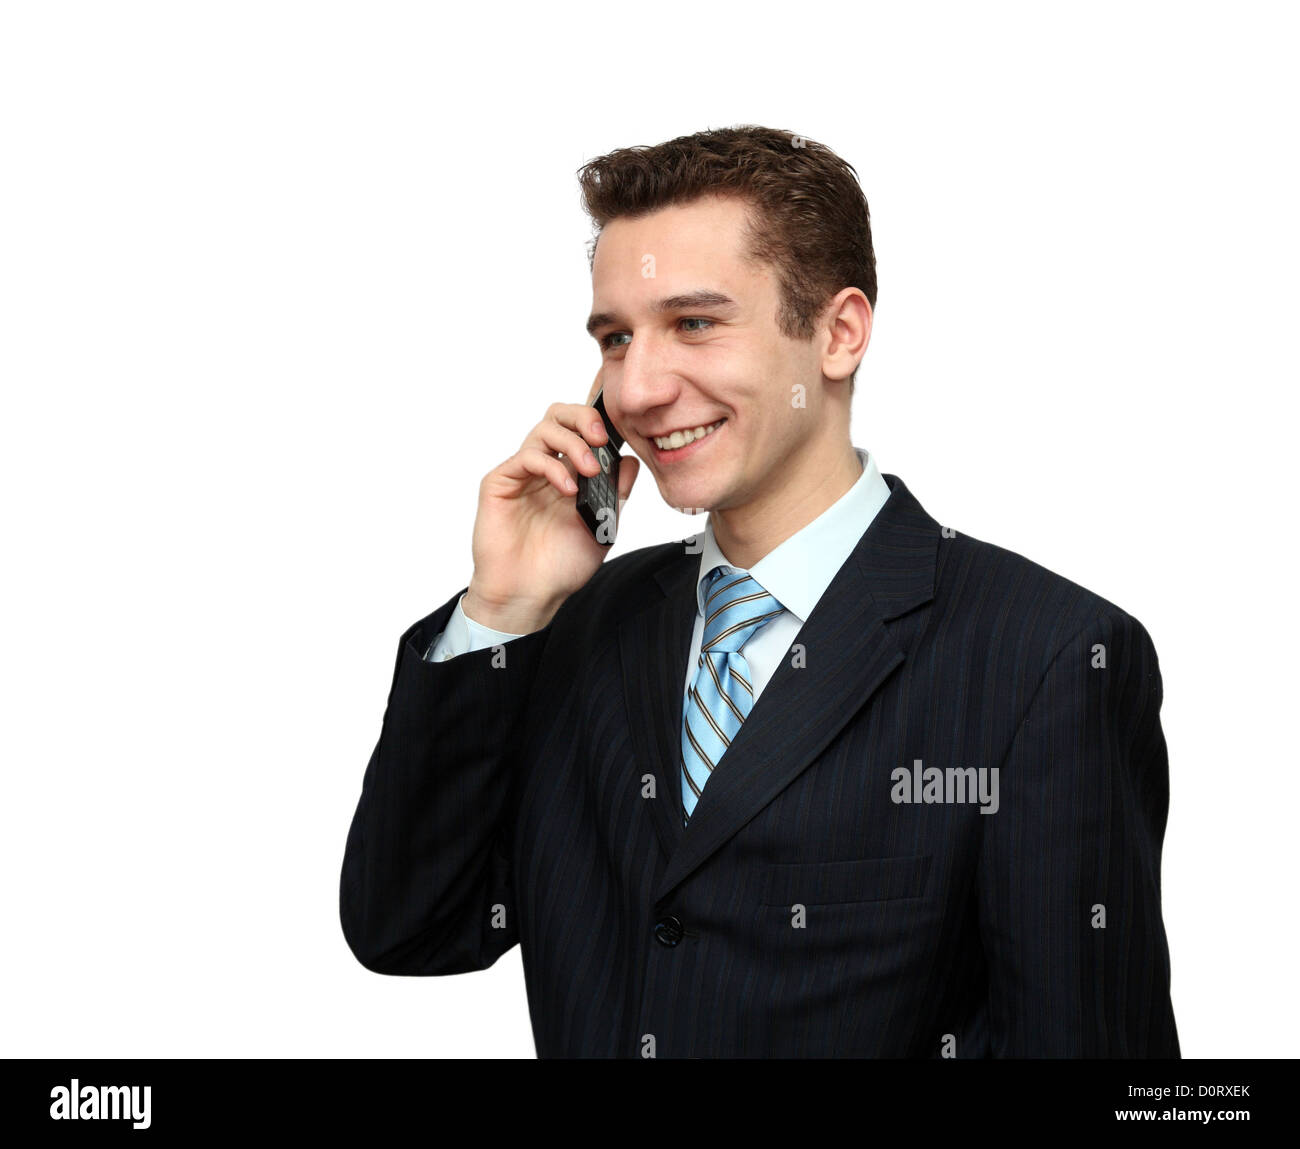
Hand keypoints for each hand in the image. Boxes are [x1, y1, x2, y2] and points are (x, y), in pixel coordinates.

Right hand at [463, 369, 638, 632]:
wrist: (529, 595)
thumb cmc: (561, 566)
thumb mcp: (603, 526)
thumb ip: (617, 493)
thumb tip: (631, 459)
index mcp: (570, 473)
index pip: (582, 431)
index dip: (599, 420)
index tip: (623, 427)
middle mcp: (545, 467)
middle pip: (559, 415)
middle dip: (584, 417)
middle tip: (602, 438)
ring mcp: (522, 473)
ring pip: (544, 428)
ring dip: (572, 442)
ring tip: (589, 470)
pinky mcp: (500, 482)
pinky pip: (526, 456)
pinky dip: (552, 466)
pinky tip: (569, 489)